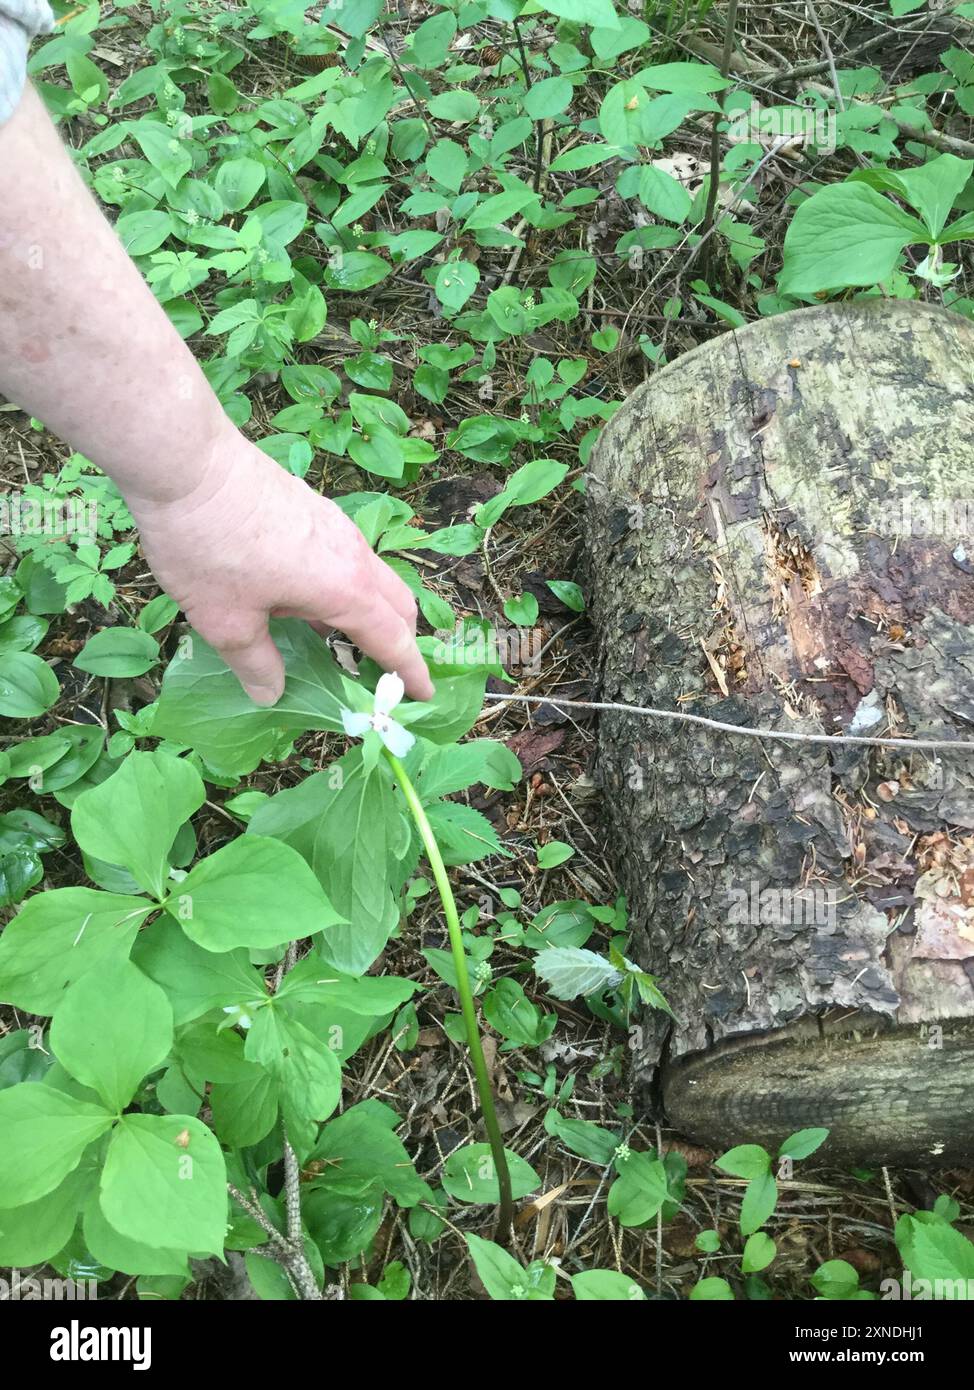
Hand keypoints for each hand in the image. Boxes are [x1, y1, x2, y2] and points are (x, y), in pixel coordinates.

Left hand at [129, 429, 433, 705]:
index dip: (409, 672)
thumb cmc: (208, 547)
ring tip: (342, 639)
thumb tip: (271, 695)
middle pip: (397, 604)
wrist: (187, 463)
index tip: (424, 695)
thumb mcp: (226, 622)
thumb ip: (256, 664)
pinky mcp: (315, 509)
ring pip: (374, 577)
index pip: (393, 640)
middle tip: (382, 673)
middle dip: (400, 640)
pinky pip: (349, 557)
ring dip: (372, 611)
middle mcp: (353, 555)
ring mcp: (336, 526)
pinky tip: (308, 599)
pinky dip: (348, 587)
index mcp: (345, 590)